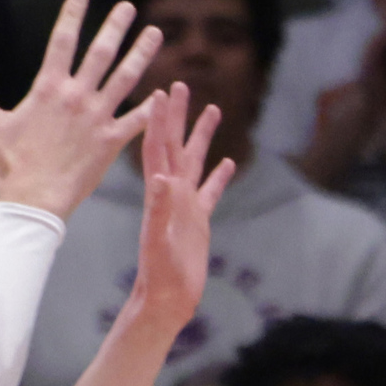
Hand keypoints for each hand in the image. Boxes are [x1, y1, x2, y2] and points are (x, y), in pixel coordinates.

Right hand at [0, 0, 159, 221]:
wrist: (33, 200)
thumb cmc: (9, 163)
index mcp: (48, 88)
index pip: (62, 41)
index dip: (72, 15)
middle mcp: (76, 97)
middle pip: (101, 52)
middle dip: (116, 26)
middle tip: (129, 7)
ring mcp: (96, 118)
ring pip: (126, 78)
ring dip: (142, 53)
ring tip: (156, 33)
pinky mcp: (111, 142)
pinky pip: (137, 120)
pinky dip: (152, 107)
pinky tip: (166, 93)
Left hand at [125, 82, 232, 332]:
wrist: (165, 301)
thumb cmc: (158, 276)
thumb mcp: (159, 240)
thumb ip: (160, 209)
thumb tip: (161, 178)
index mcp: (160, 194)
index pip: (158, 148)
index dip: (160, 119)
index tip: (162, 89)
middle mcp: (171, 194)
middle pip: (176, 145)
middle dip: (179, 115)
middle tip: (182, 84)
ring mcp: (185, 206)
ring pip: (195, 162)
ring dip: (201, 136)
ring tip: (212, 109)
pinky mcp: (198, 222)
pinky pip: (210, 192)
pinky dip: (218, 176)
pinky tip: (228, 163)